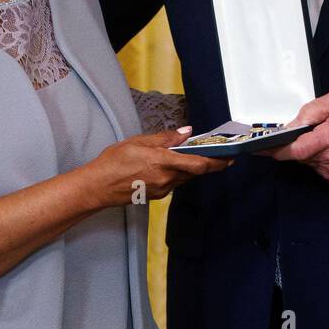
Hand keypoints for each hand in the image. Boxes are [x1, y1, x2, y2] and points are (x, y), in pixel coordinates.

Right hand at [81, 128, 230, 207]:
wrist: (98, 186)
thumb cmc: (114, 162)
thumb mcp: (139, 142)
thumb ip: (165, 138)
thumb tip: (186, 132)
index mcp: (164, 163)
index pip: (199, 165)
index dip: (217, 163)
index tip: (230, 158)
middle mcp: (167, 179)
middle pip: (194, 172)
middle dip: (206, 163)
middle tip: (215, 153)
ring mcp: (162, 189)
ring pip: (184, 177)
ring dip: (190, 168)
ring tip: (190, 155)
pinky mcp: (157, 195)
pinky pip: (173, 182)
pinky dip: (177, 173)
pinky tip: (170, 165)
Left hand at [259, 90, 328, 180]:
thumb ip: (310, 111)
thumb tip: (291, 125)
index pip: (296, 149)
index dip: (276, 149)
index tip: (260, 147)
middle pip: (297, 154)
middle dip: (291, 143)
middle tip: (294, 131)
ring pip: (305, 159)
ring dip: (304, 148)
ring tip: (318, 134)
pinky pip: (314, 164)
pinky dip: (314, 154)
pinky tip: (325, 144)